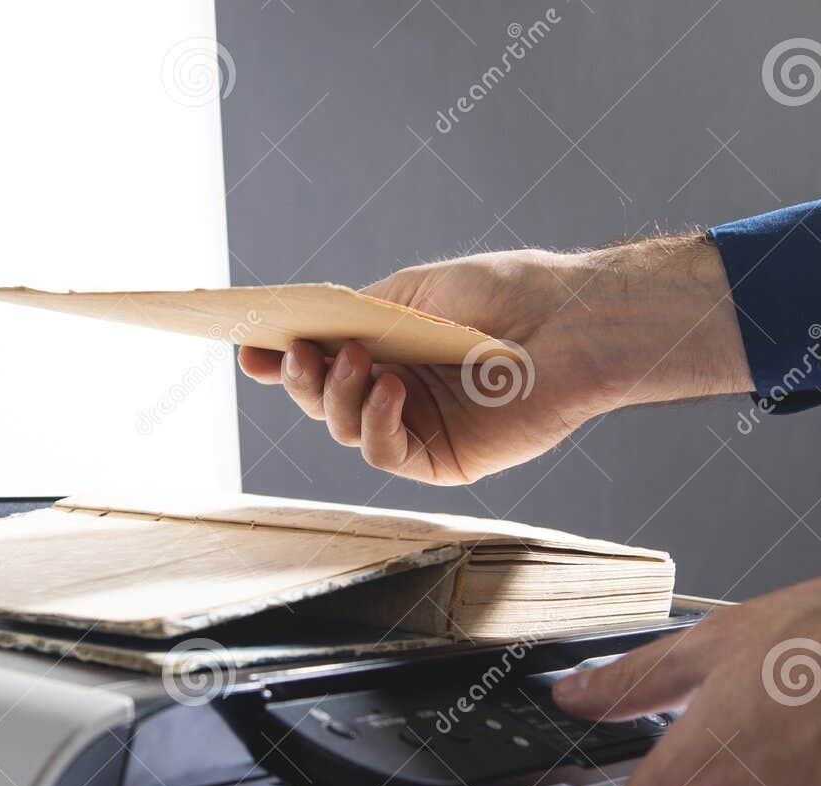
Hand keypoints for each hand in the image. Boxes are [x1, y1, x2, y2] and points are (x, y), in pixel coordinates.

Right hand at [237, 237, 751, 483]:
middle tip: (300, 348)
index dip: (280, 359)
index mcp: (387, 350)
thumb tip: (298, 332)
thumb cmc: (505, 292)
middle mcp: (397, 393)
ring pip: (343, 429)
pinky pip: (385, 453)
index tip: (248, 345)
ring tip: (358, 359)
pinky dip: (375, 422)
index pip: (319, 362)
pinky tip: (391, 389)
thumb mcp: (415, 290)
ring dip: (337, 396)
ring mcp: (418, 428)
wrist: (572, 317)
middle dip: (300, 376)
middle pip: (321, 400)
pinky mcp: (444, 460)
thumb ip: (357, 314)